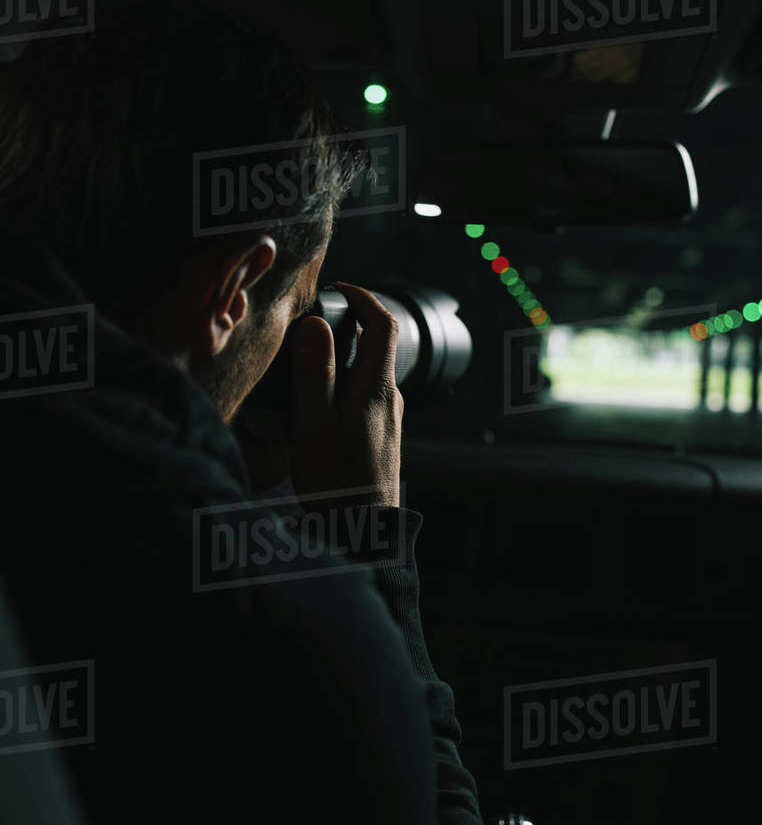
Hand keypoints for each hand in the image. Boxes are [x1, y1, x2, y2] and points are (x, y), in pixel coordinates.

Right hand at [288, 281, 402, 506]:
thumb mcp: (314, 428)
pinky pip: (365, 394)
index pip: (383, 324)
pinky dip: (345, 383)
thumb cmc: (336, 486)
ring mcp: (390, 418)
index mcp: (377, 390)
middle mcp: (391, 399)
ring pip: (370, 372)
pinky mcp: (382, 436)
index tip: (337, 289)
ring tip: (306, 363)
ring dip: (344, 357)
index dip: (363, 297)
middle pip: (377, 345)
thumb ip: (315, 375)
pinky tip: (318, 403)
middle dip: (348, 324)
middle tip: (310, 323)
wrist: (363, 535)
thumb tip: (316, 325)